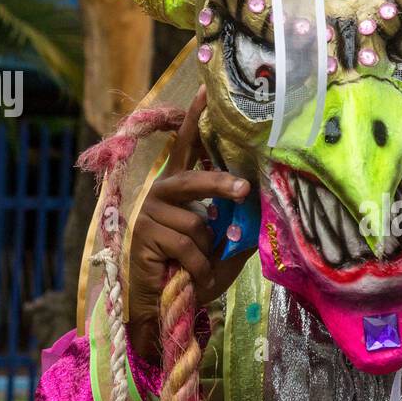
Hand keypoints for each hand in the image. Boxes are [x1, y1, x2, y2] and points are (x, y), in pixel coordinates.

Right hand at [128, 88, 252, 360]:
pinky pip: (187, 246)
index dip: (194, 121)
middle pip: (193, 180)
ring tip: (195, 267)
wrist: (160, 308)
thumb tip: (258, 210)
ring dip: (205, 252)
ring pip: (196, 224)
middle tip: (243, 190)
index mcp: (178, 191)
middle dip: (220, 185)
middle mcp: (159, 194)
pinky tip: (185, 276)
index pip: (186, 150)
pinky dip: (196, 266)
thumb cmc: (190, 276)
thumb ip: (237, 231)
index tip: (205, 91)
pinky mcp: (143, 235)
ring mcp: (148, 213)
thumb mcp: (221, 252)